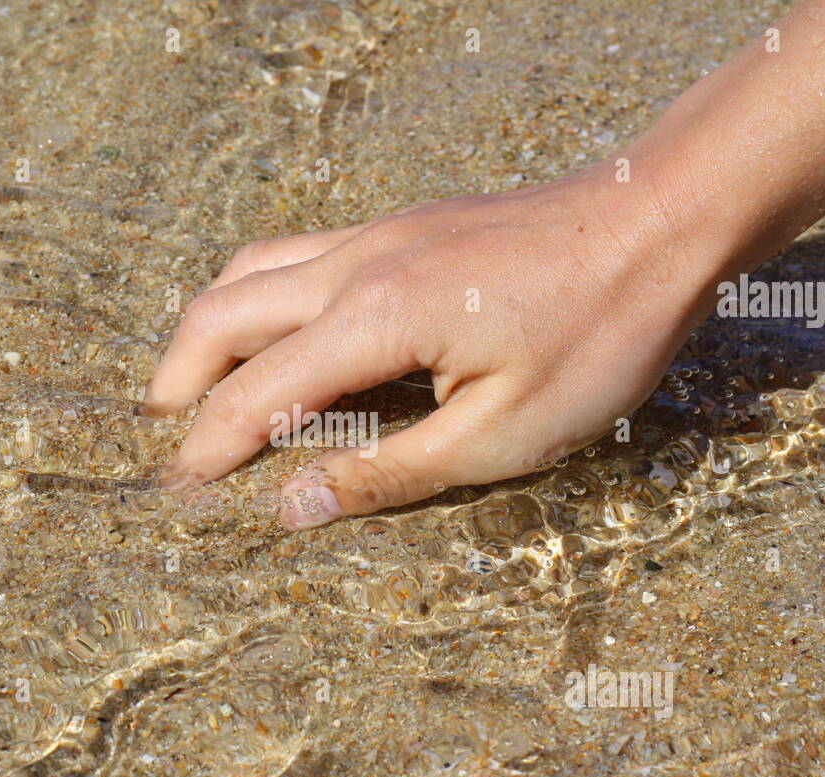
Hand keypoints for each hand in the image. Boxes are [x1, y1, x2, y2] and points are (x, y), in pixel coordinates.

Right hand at [143, 160, 721, 528]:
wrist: (660, 221)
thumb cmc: (598, 334)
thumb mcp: (502, 433)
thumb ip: (388, 471)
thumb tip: (293, 508)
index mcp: (375, 318)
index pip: (256, 391)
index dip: (208, 447)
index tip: (174, 492)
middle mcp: (357, 262)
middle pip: (222, 312)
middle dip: (178, 379)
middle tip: (164, 439)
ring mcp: (377, 233)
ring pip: (251, 269)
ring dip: (211, 330)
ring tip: (198, 386)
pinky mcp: (402, 226)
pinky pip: (295, 253)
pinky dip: (257, 297)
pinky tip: (277, 333)